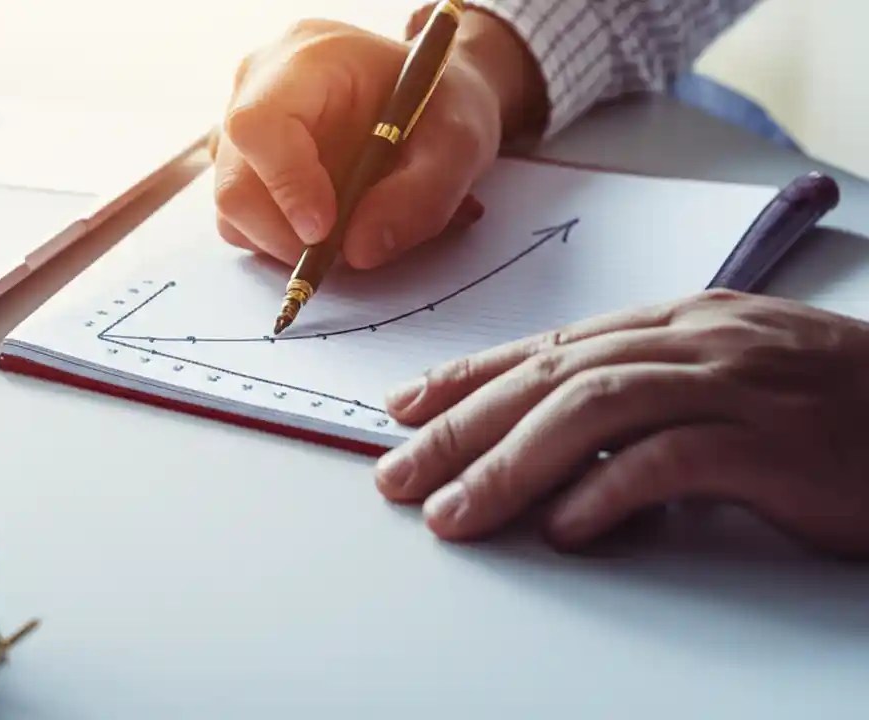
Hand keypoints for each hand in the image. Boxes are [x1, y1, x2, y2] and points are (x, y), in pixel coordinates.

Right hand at [210, 10, 545, 268]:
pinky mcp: (243, 166)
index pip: (259, 124)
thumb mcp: (459, 143)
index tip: (325, 229)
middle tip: (344, 250)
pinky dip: (282, 241)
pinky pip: (241, 221)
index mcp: (307, 60)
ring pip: (234, 209)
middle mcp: (258, 87)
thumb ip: (420, 196)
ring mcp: (242, 128)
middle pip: (235, 179)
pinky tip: (328, 223)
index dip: (285, 184)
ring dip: (286, 241)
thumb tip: (357, 252)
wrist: (432, 105)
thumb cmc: (442, 108)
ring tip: (348, 229)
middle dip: (287, 233)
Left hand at [374, 289, 868, 558]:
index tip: (402, 409)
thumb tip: (556, 450)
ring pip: (593, 411)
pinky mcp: (776, 443)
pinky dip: (608, 493)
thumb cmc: (836, 407)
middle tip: (397, 476)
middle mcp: (698, 341)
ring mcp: (738, 385)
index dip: (468, 375)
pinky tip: (564, 530)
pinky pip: (673, 461)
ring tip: (454, 516)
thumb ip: (648, 400)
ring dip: (510, 465)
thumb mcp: (730, 381)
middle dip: (462, 427)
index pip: (549, 344)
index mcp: (681, 322)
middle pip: (553, 376)